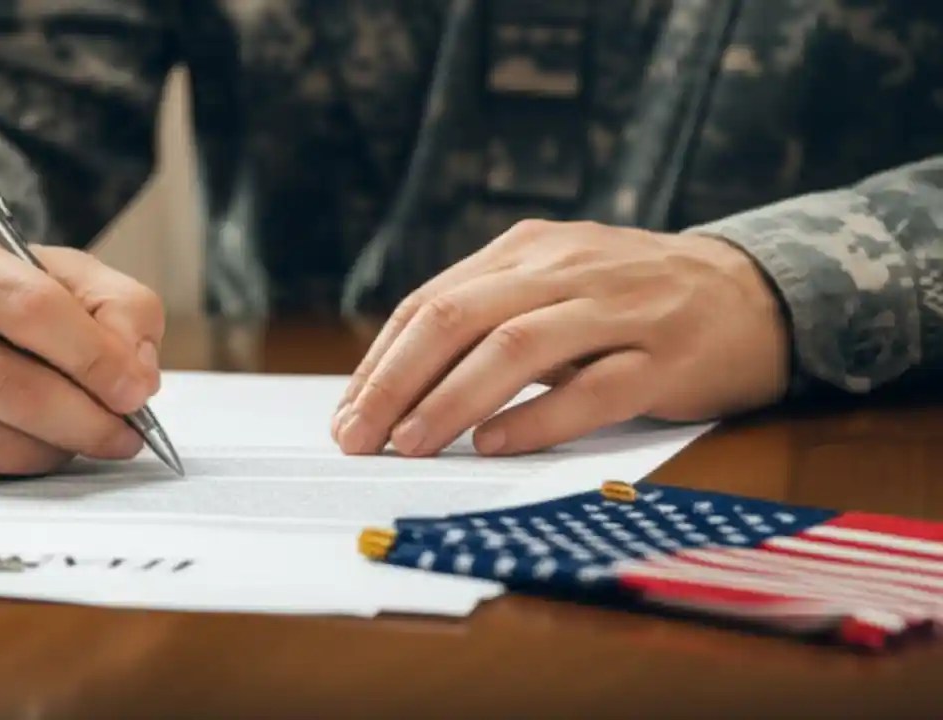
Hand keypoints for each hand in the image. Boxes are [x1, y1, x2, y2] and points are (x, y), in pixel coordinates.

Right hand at [0, 226, 163, 475]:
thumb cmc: (4, 296)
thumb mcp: (68, 276)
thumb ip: (122, 310)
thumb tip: (138, 378)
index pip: (35, 312)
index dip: (98, 359)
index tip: (137, 391)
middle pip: (19, 392)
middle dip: (91, 422)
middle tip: (128, 435)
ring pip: (0, 445)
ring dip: (61, 449)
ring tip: (82, 432)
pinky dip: (22, 465)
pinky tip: (32, 439)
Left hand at [332, 220, 788, 456]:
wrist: (753, 291)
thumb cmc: (632, 303)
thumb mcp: (554, 289)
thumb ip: (489, 320)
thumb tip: (398, 388)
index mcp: (529, 250)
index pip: (432, 301)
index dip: (382, 360)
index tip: (348, 413)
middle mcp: (567, 268)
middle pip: (459, 317)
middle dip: (397, 381)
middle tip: (357, 437)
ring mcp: (620, 309)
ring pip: (516, 348)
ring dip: (451, 400)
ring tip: (410, 444)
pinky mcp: (667, 356)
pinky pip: (592, 388)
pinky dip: (536, 418)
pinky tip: (493, 444)